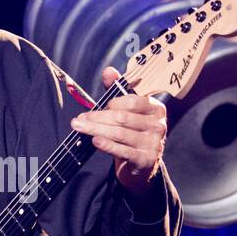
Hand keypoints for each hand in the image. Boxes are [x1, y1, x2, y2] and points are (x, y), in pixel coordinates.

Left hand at [70, 66, 167, 195]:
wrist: (142, 164)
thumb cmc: (133, 132)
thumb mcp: (127, 110)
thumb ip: (118, 90)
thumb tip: (108, 71)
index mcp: (155, 108)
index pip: (132, 101)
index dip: (112, 102)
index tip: (96, 107)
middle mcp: (158, 125)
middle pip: (123, 118)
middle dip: (97, 117)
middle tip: (78, 119)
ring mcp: (154, 143)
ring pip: (120, 133)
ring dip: (96, 130)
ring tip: (80, 128)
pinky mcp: (146, 159)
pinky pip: (123, 151)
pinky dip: (107, 145)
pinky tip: (95, 140)